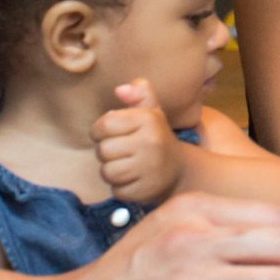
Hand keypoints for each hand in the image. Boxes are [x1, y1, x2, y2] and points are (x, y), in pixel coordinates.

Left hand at [92, 79, 184, 205]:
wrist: (180, 170)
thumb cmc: (157, 138)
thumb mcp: (152, 112)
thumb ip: (139, 94)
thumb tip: (120, 89)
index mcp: (149, 119)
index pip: (104, 124)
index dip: (100, 131)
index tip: (111, 134)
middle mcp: (150, 141)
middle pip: (103, 150)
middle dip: (108, 152)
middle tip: (122, 152)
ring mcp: (150, 167)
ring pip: (108, 172)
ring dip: (113, 171)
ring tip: (127, 166)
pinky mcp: (146, 190)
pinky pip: (117, 190)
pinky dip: (121, 187)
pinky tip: (134, 179)